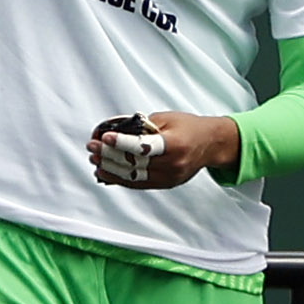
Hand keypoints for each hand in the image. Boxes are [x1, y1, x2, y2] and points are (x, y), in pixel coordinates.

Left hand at [87, 111, 236, 189]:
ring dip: (111, 169)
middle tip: (92, 146)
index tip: (104, 137)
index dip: (121, 142)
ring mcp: (169, 177)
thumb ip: (141, 125)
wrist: (210, 144)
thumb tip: (113, 130)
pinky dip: (120, 179)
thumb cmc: (189, 127)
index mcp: (175, 144)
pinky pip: (139, 184)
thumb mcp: (166, 118)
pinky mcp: (166, 184)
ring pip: (134, 177)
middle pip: (135, 163)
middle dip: (109, 155)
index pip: (143, 145)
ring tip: (95, 160)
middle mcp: (173, 164)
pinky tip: (106, 172)